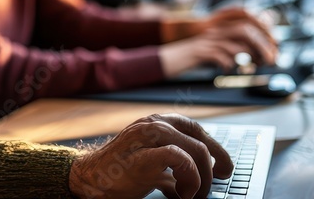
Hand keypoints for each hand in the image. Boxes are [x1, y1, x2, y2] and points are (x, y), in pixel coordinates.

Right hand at [68, 113, 232, 198]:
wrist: (88, 181)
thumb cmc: (119, 173)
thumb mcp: (152, 164)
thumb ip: (175, 165)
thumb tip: (204, 177)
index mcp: (156, 121)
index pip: (196, 129)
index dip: (216, 148)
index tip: (224, 167)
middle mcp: (153, 124)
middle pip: (200, 139)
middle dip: (215, 165)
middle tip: (216, 184)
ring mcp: (147, 138)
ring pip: (195, 149)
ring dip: (203, 177)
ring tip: (194, 195)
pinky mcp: (142, 157)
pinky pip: (179, 159)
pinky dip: (190, 178)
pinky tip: (183, 194)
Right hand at [158, 8, 277, 77]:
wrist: (168, 58)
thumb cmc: (193, 57)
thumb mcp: (216, 51)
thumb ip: (233, 50)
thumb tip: (255, 57)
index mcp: (221, 28)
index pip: (249, 24)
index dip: (265, 35)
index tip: (275, 49)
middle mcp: (215, 31)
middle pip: (245, 31)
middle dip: (262, 45)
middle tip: (271, 60)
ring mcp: (207, 40)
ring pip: (234, 42)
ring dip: (249, 56)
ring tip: (255, 67)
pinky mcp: (199, 52)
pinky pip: (218, 55)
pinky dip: (228, 64)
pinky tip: (230, 70)